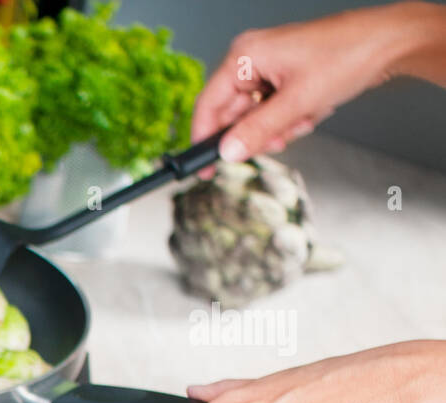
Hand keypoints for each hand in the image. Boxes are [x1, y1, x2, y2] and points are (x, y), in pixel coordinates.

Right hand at [192, 2, 445, 167]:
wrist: (390, 43)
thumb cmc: (348, 55)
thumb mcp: (298, 102)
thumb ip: (257, 131)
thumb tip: (226, 153)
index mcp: (245, 55)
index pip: (208, 104)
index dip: (204, 139)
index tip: (205, 167)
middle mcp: (252, 58)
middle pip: (233, 114)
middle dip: (257, 133)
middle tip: (279, 139)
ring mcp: (268, 67)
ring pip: (254, 116)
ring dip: (277, 128)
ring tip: (304, 119)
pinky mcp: (284, 76)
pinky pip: (272, 110)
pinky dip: (289, 119)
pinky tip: (310, 112)